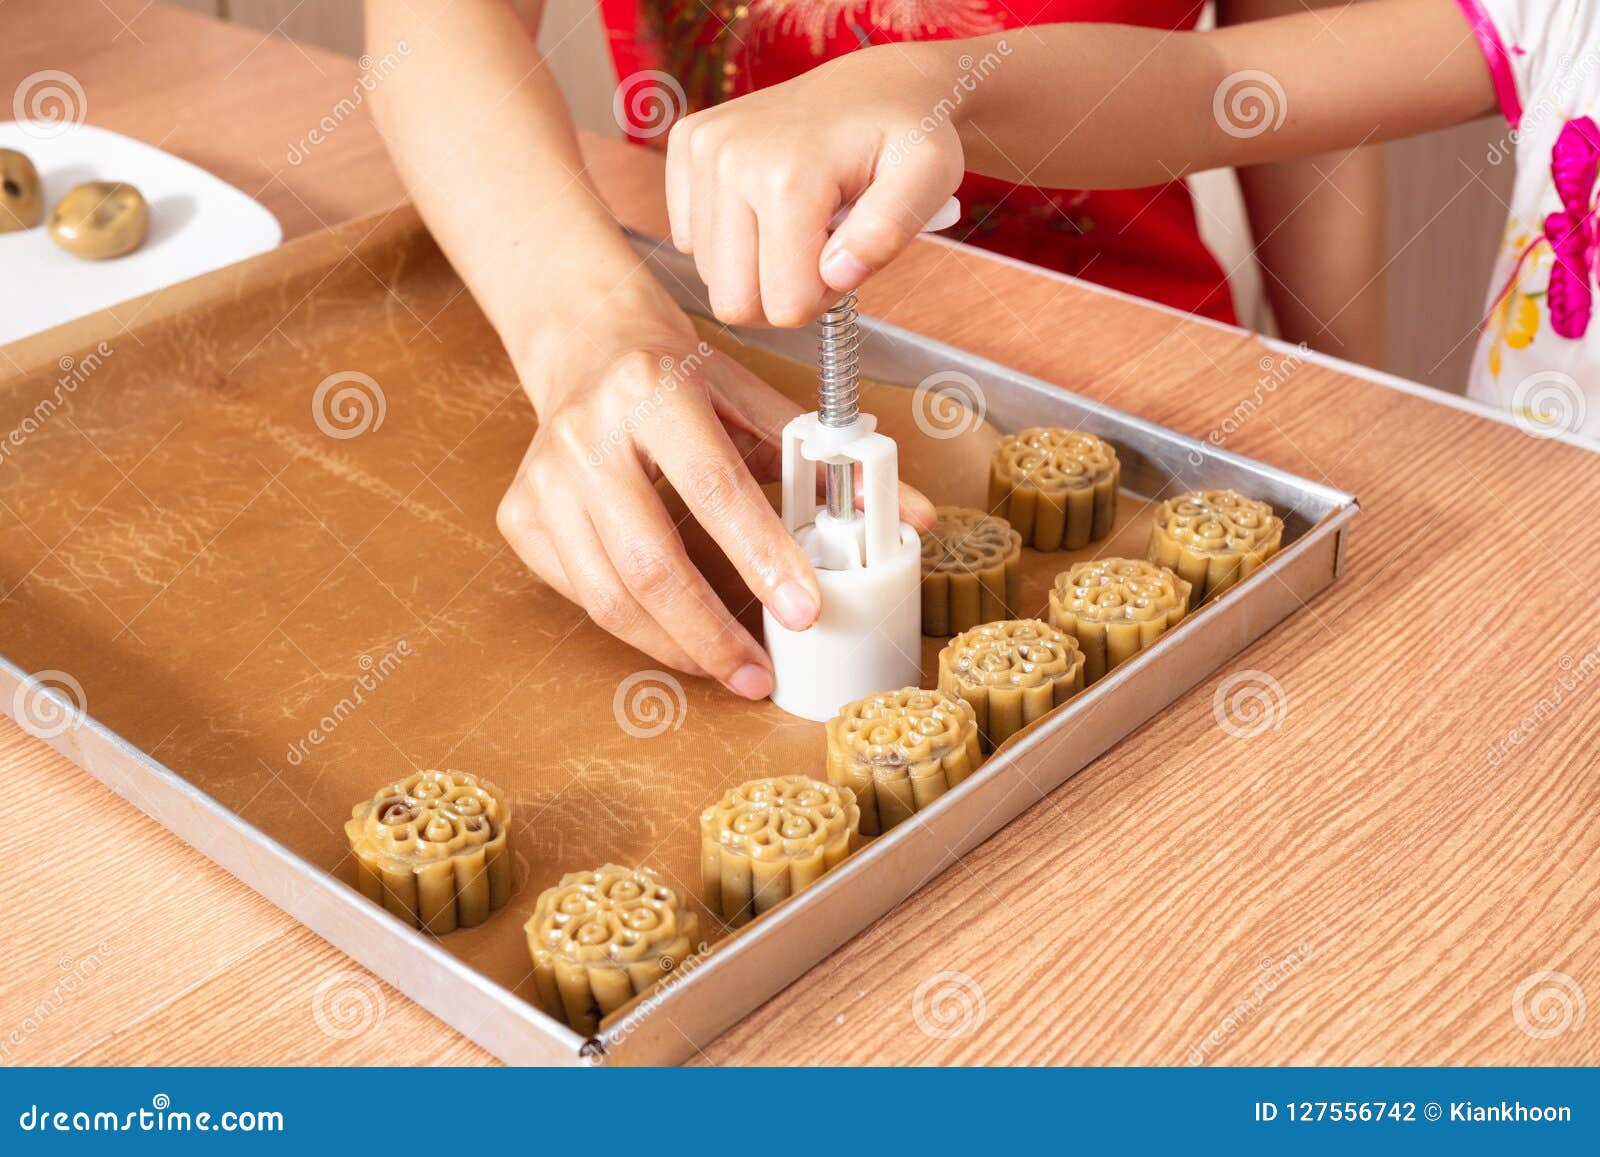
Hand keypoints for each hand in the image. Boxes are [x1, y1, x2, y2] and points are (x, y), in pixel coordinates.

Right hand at [499, 299, 933, 698]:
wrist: (586, 351)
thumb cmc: (681, 381)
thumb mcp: (752, 399)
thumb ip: (826, 460)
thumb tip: (917, 519)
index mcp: (653, 388)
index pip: (715, 487)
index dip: (762, 556)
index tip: (804, 612)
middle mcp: (586, 433)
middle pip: (650, 561)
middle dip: (713, 632)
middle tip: (761, 674)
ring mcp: (543, 479)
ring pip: (609, 594)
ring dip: (677, 647)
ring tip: (730, 669)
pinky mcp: (518, 516)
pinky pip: (582, 596)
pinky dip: (635, 628)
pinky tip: (677, 637)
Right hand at [665, 43, 964, 326]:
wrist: (874, 84)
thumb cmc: (907, 135)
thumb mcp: (929, 178)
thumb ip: (889, 231)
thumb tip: (837, 275)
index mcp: (787, 174)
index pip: (785, 305)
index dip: (823, 298)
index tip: (847, 257)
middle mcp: (730, 158)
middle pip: (734, 300)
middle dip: (784, 292)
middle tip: (822, 248)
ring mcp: (702, 149)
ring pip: (710, 275)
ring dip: (758, 265)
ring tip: (800, 220)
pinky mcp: (686, 145)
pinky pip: (689, 238)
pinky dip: (731, 239)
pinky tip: (767, 205)